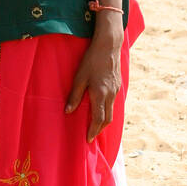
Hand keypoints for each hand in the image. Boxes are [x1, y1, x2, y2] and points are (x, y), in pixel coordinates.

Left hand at [65, 28, 121, 142]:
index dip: (93, 131)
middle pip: (107, 119)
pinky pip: (114, 103)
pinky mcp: (118, 85)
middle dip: (99, 129)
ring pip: (112, 112)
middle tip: (91, 136)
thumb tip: (68, 112)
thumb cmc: (91, 60)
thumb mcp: (79, 77)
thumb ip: (74, 96)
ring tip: (96, 126)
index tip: (88, 139)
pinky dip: (108, 111)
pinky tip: (102, 109)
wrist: (109, 46)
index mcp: (100, 94)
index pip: (98, 119)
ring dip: (104, 121)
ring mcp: (116, 90)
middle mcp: (110, 95)